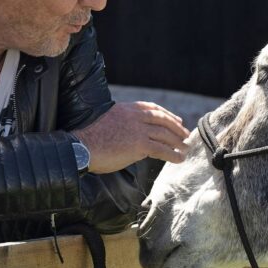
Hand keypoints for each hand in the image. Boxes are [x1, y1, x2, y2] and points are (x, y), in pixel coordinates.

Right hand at [73, 101, 188, 173]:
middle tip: (185, 135)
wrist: (82, 147)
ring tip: (185, 149)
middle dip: (177, 128)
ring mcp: (138, 130)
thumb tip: (133, 135)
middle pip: (162, 120)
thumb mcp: (109, 121)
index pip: (152, 108)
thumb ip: (123, 124)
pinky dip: (172, 154)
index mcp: (127, 109)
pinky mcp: (139, 145)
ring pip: (165, 135)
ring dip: (178, 142)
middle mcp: (135, 117)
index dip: (167, 114)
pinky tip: (179, 159)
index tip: (177, 120)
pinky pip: (161, 150)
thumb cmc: (90, 138)